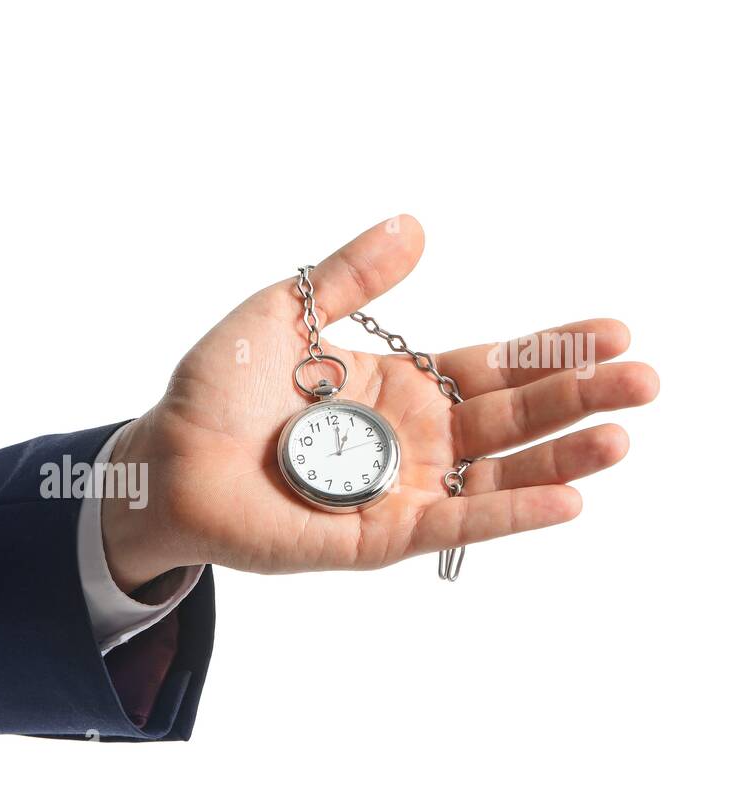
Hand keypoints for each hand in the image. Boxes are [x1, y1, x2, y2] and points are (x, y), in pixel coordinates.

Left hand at [101, 216, 658, 590]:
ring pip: (495, 478)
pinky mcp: (374, 538)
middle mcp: (410, 443)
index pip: (490, 368)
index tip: (612, 329)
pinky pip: (451, 527)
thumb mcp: (286, 316)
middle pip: (509, 419)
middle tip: (643, 377)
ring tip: (620, 435)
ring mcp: (398, 492)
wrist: (166, 456)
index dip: (549, 351)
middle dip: (575, 399)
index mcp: (398, 388)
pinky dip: (506, 516)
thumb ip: (350, 279)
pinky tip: (565, 502)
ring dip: (559, 460)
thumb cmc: (218, 391)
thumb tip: (415, 226)